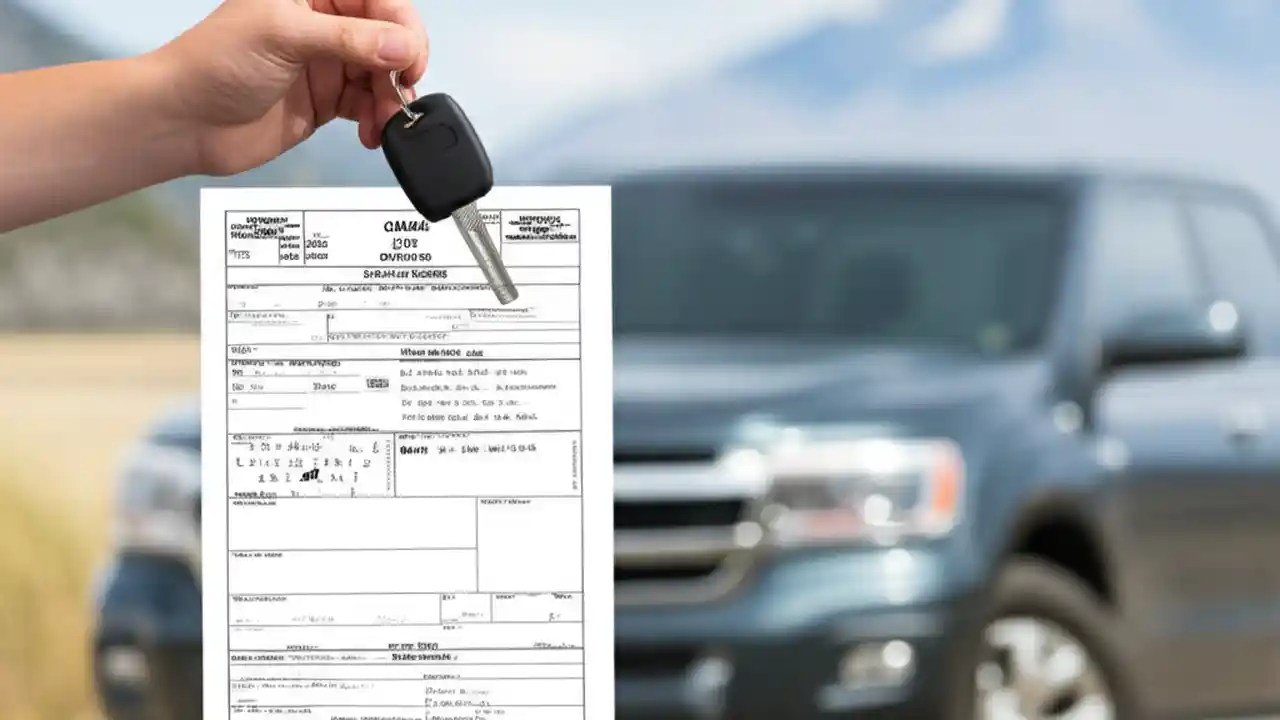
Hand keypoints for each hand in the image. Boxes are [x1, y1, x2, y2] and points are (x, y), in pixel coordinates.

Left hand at [157, 0, 428, 175]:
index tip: (408, 56)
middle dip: (400, 67)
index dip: (402, 25)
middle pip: (388, 38)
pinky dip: (377, 120)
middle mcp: (323, 22)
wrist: (184, 122)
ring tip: (384, 120)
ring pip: (383, 75)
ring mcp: (326, 62)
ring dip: (392, 99)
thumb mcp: (285, 37)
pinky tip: (371, 132)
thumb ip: (350, 39)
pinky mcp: (326, 100)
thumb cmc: (213, 63)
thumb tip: (403, 45)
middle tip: (401, 92)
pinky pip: (369, 106)